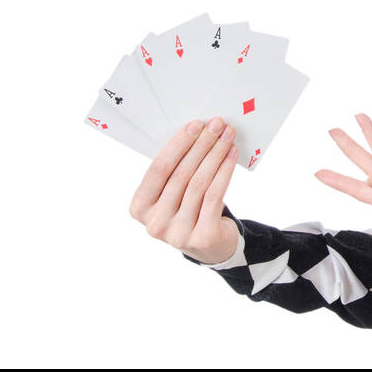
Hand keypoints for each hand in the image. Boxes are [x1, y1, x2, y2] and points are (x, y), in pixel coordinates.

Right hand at [129, 116, 239, 264]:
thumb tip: (197, 132)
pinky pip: (215, 195)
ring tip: (227, 136)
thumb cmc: (188, 209)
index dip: (178, 144)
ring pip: (200, 183)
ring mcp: (177, 233)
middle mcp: (154, 223)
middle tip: (216, 124)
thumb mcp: (171, 194)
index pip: (158, 169)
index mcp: (139, 208)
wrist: (210, 247)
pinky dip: (225, 171)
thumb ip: (174, 171)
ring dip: (216, 154)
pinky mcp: (202, 237)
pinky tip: (232, 155)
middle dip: (201, 144)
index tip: (196, 125)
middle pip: (181, 174)